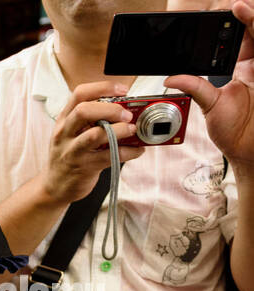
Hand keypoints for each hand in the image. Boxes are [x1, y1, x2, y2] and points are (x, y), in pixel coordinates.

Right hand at [41, 81, 145, 206]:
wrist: (55, 186)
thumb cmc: (68, 156)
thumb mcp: (70, 133)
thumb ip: (90, 119)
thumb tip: (124, 108)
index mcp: (64, 120)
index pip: (80, 94)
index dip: (103, 88)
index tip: (122, 90)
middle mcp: (64, 134)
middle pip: (84, 111)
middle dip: (111, 109)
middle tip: (127, 115)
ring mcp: (73, 151)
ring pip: (95, 134)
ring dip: (119, 130)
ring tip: (132, 130)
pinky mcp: (84, 168)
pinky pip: (109, 157)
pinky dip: (128, 152)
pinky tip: (137, 150)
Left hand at [168, 1, 253, 169]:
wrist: (247, 151)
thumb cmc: (234, 131)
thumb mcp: (210, 105)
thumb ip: (195, 87)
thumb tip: (170, 78)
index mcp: (245, 68)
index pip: (244, 37)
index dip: (240, 20)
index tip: (230, 9)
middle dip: (250, 15)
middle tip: (237, 5)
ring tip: (244, 9)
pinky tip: (253, 26)